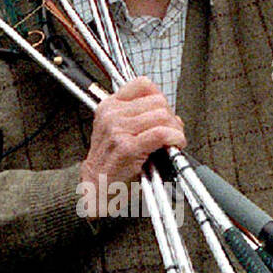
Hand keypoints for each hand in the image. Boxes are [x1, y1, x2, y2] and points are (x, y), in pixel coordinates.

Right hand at [79, 77, 185, 213]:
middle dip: (171, 117)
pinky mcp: (127, 147)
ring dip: (175, 129)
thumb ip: (142, 119)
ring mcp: (118, 130)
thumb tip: (173, 116)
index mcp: (109, 106)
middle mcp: (112, 115)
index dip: (160, 97)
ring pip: (161, 115)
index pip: (142, 84)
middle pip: (157, 101)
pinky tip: (175, 145)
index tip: (164, 113)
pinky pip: (161, 133)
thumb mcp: (120, 132)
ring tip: (173, 141)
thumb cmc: (111, 163)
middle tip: (173, 132)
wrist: (96, 188)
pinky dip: (175, 138)